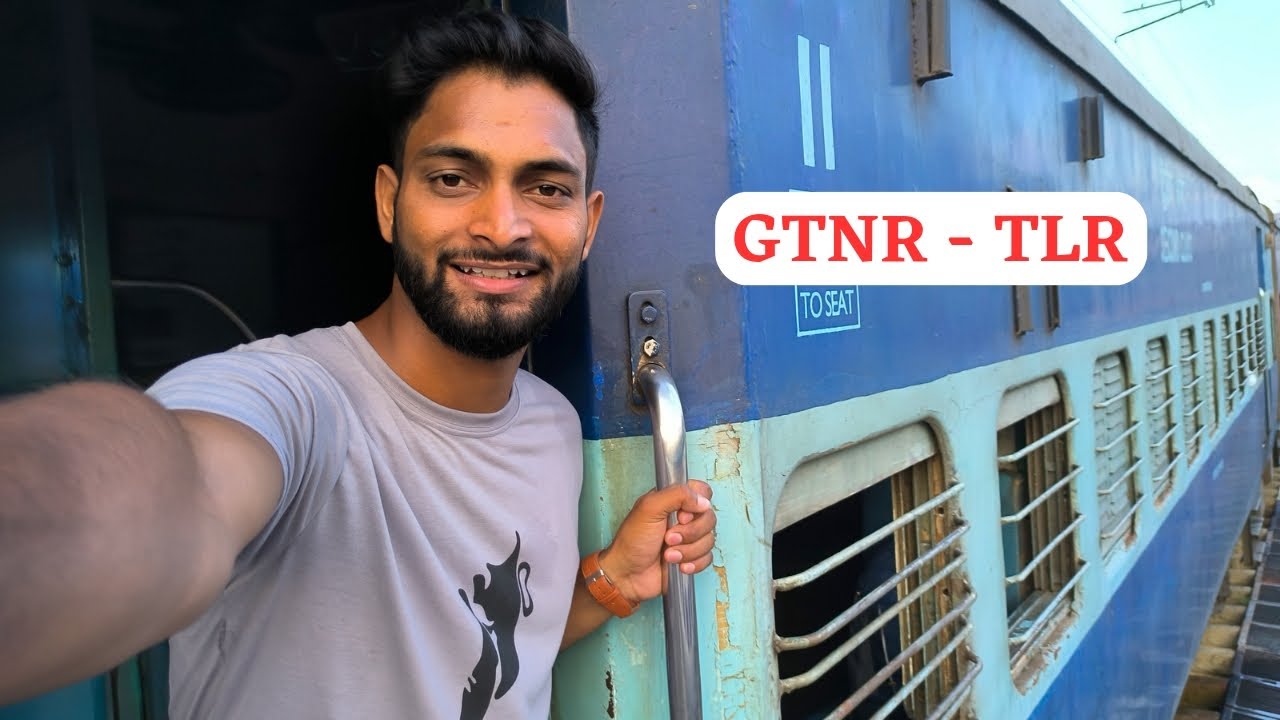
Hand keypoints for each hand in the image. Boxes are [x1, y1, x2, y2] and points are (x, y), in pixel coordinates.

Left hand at [598, 480, 716, 605]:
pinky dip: (694, 563)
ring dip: (688, 550)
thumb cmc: (632, 540)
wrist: (628, 574)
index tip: (681, 516)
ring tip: (668, 555)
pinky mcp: (692, 558)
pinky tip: (678, 566)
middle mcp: (683, 518)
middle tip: (668, 538)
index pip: (702, 492)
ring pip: (709, 540)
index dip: (697, 504)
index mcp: (674, 501)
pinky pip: (708, 558)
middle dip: (690, 532)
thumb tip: (703, 501)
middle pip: (709, 518)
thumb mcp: (649, 508)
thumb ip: (677, 495)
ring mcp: (689, 539)